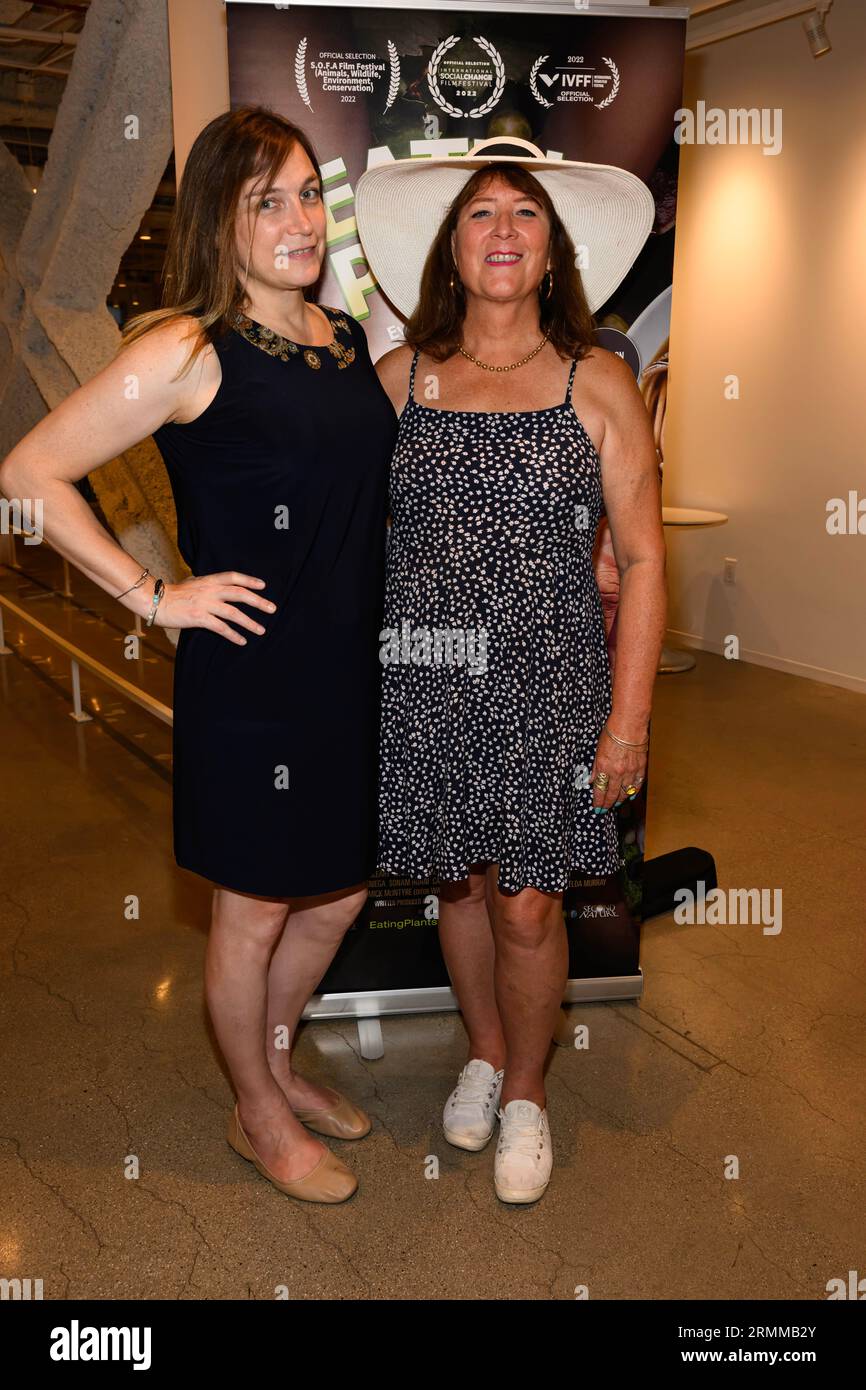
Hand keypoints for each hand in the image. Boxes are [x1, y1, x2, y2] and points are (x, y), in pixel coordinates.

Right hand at [152, 571, 275, 644]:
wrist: (156, 601)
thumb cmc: (174, 593)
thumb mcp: (192, 582)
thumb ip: (207, 583)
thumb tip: (218, 585)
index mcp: (209, 580)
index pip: (233, 577)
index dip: (249, 580)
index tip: (263, 586)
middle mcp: (209, 590)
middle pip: (239, 594)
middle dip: (258, 602)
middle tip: (272, 609)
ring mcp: (205, 604)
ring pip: (234, 613)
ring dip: (250, 622)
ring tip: (261, 630)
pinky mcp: (199, 618)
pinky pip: (221, 628)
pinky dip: (233, 635)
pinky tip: (242, 641)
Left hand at [588, 728, 645, 813]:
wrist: (630, 724)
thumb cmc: (612, 733)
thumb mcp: (598, 750)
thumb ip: (596, 767)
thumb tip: (592, 780)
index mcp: (604, 767)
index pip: (600, 789)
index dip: (598, 801)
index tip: (596, 807)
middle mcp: (617, 772)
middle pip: (612, 794)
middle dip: (607, 804)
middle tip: (604, 811)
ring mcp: (630, 771)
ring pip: (624, 792)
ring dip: (619, 800)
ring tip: (615, 805)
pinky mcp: (641, 767)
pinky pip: (637, 785)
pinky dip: (633, 792)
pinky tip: (629, 796)